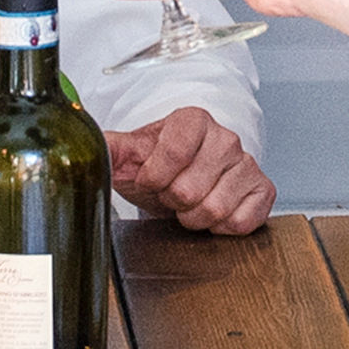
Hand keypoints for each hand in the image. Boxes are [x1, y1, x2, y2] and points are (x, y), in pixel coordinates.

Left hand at [104, 107, 272, 234]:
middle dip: (173, 201)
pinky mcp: (263, 190)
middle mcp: (226, 138)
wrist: (182, 181)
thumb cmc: (157, 168)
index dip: (155, 178)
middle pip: (190, 189)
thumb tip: (84, 147)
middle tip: (171, 195)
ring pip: (216, 209)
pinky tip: (213, 214)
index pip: (173, 154)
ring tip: (189, 206)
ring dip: (194, 218)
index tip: (151, 180)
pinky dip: (220, 228)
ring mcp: (248, 163)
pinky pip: (242, 222)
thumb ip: (108, 149)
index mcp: (193, 120)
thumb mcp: (129, 156)